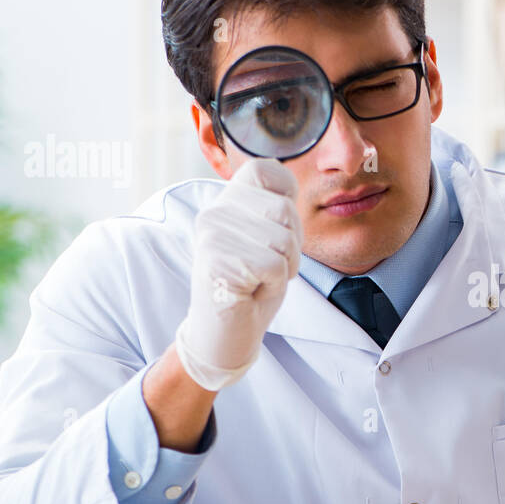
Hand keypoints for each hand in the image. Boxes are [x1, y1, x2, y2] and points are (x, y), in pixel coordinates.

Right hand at [174, 159, 303, 390]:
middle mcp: (215, 211)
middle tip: (266, 266)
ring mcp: (213, 235)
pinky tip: (251, 290)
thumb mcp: (268, 236)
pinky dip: (273, 283)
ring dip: (283, 266)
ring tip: (259, 278)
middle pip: (285, 209)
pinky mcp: (217, 261)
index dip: (287, 201)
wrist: (225, 333)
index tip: (274, 233)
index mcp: (228, 200)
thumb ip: (274, 206)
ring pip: (283, 239)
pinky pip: (274, 265)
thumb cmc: (252, 284)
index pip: (267, 169)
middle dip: (291, 245)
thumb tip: (285, 170)